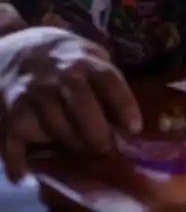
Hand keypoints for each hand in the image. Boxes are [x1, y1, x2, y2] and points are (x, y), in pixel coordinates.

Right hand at [0, 27, 140, 181]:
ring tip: (80, 155)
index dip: (124, 105)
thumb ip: (108, 83)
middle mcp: (58, 75)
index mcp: (85, 61)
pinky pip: (13, 138)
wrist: (15, 49)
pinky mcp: (9, 110)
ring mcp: (31, 92)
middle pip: (82, 105)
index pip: (109, 80)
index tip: (134, 129)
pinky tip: (24, 176)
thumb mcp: (91, 58)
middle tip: (105, 150)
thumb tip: (130, 124)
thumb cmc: (66, 61)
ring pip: (53, 125)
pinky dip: (16, 160)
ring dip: (69, 144)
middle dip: (96, 133)